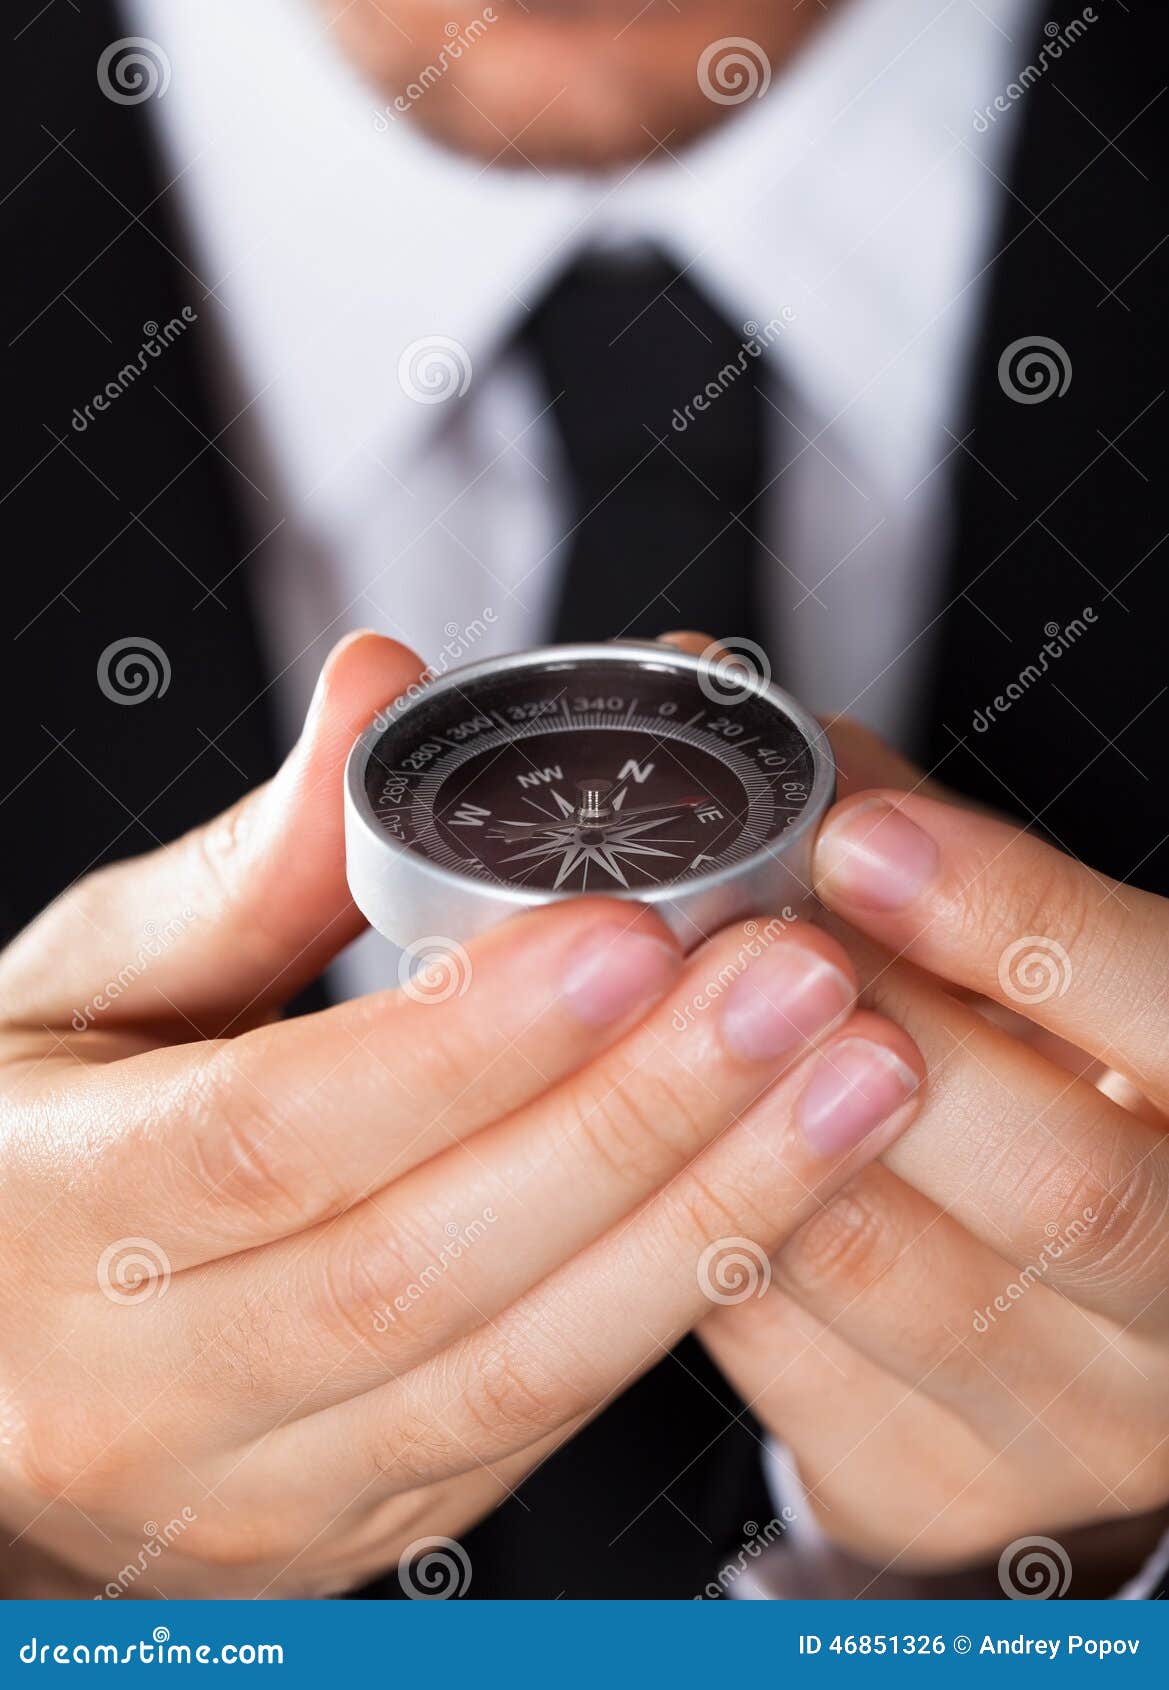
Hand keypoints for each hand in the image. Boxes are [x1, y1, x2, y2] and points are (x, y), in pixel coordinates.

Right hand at [0, 633, 925, 1598]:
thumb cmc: (20, 1151)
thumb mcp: (85, 989)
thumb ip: (249, 863)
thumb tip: (381, 686)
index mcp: (47, 1221)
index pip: (272, 1137)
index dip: (463, 1042)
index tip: (629, 932)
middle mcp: (144, 1392)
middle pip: (423, 1266)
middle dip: (637, 1118)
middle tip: (802, 983)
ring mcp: (261, 1488)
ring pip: (513, 1370)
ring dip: (705, 1216)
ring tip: (855, 1081)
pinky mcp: (359, 1526)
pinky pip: (537, 1422)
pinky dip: (671, 1301)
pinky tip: (780, 1187)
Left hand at [702, 723, 1168, 1583]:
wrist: (1092, 1323)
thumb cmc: (1063, 1096)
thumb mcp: (1041, 974)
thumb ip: (927, 849)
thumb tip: (746, 703)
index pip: (1166, 1019)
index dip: (1018, 923)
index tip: (858, 835)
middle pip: (1050, 1181)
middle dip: (869, 1032)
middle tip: (732, 930)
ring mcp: (1070, 1424)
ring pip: (888, 1274)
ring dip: (749, 1129)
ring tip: (655, 1013)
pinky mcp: (931, 1482)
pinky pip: (778, 1349)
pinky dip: (694, 1226)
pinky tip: (649, 1143)